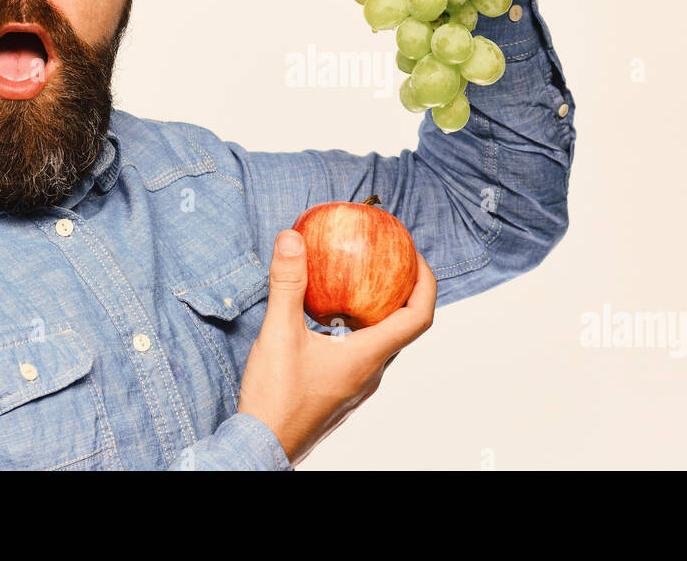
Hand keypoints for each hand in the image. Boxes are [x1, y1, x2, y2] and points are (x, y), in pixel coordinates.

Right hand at [237, 229, 436, 466]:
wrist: (261, 448)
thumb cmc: (275, 399)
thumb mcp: (278, 334)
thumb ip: (287, 285)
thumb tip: (291, 239)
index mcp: (368, 357)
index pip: (418, 317)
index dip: (425, 283)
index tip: (416, 256)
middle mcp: (370, 373)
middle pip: (403, 327)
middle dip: (403, 291)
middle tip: (390, 261)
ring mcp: (357, 386)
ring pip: (380, 342)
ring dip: (378, 311)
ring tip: (359, 283)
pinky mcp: (341, 392)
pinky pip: (360, 353)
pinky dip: (355, 328)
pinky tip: (328, 318)